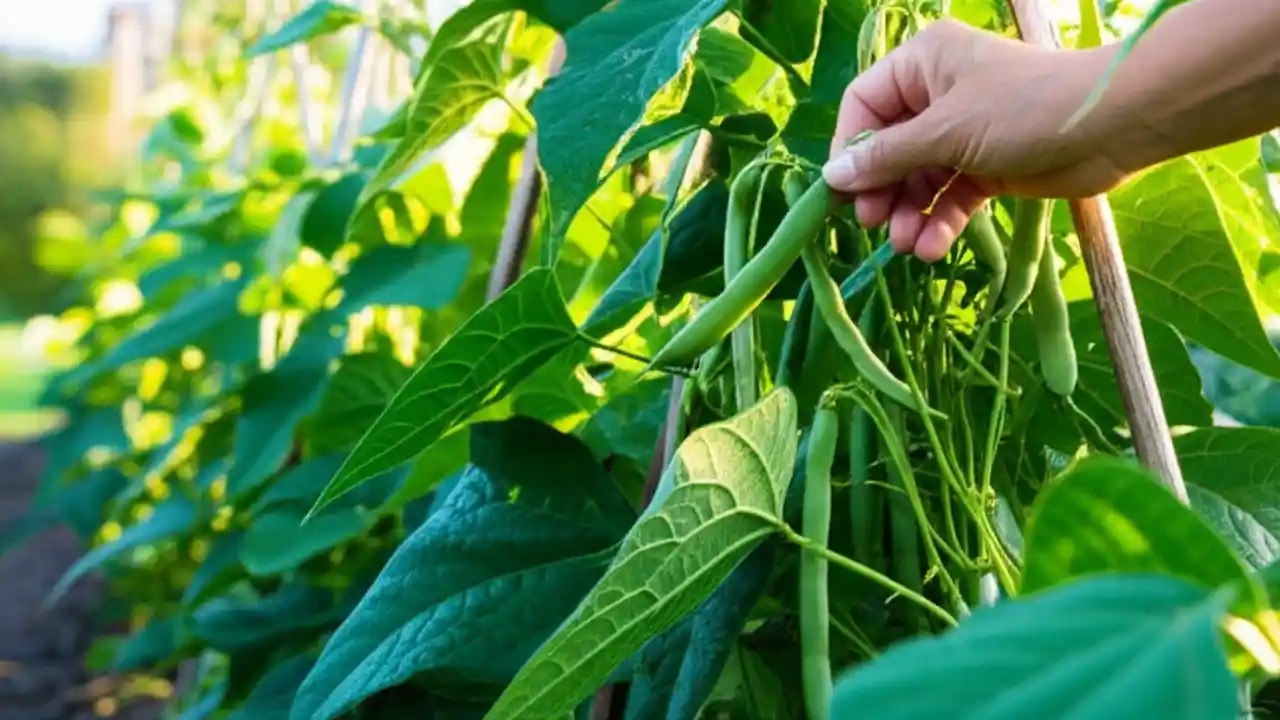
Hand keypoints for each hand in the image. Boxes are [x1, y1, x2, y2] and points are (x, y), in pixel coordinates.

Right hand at [824, 19, 1126, 261]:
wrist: (1112, 126)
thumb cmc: (1024, 110)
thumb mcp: (947, 132)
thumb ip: (887, 157)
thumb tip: (833, 176)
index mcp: (922, 65)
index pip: (864, 106)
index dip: (850, 150)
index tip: (845, 192)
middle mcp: (937, 95)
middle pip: (888, 148)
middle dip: (882, 190)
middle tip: (876, 226)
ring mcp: (963, 133)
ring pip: (918, 178)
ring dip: (910, 214)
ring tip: (909, 246)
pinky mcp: (987, 166)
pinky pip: (950, 196)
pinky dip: (940, 221)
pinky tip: (933, 248)